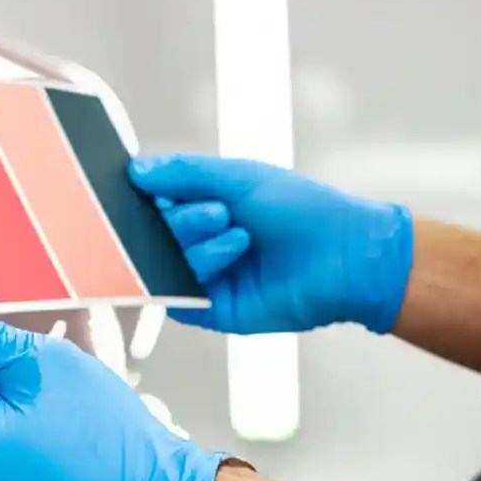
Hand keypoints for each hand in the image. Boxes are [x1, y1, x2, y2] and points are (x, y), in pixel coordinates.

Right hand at [129, 154, 412, 332]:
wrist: (344, 256)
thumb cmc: (302, 210)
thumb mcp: (240, 177)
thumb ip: (185, 172)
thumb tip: (135, 171)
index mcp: (204, 205)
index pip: (154, 200)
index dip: (149, 195)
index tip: (148, 189)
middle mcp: (199, 240)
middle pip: (155, 232)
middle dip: (183, 219)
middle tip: (219, 213)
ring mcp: (204, 276)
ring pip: (166, 261)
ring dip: (199, 244)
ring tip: (240, 236)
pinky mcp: (212, 309)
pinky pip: (178, 296)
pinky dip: (199, 273)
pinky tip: (232, 256)